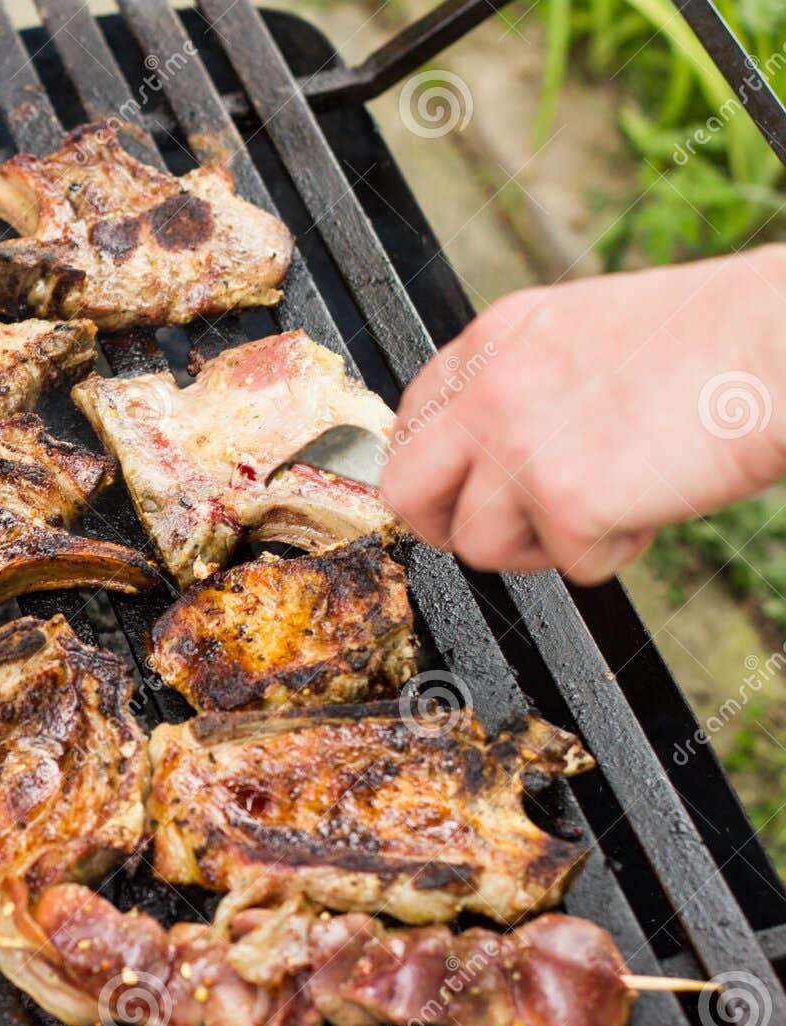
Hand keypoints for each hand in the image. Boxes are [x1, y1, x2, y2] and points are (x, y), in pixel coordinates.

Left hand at [380, 245, 785, 583]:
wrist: (778, 343)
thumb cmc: (709, 339)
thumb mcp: (582, 331)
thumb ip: (523, 381)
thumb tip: (491, 446)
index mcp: (493, 341)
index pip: (411, 422)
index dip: (436, 471)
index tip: (460, 493)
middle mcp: (490, 391)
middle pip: (406, 490)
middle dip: (448, 526)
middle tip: (503, 531)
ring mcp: (519, 447)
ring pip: (479, 544)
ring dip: (541, 545)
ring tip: (606, 506)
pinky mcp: (565, 500)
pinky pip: (568, 565)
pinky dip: (613, 552)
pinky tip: (649, 506)